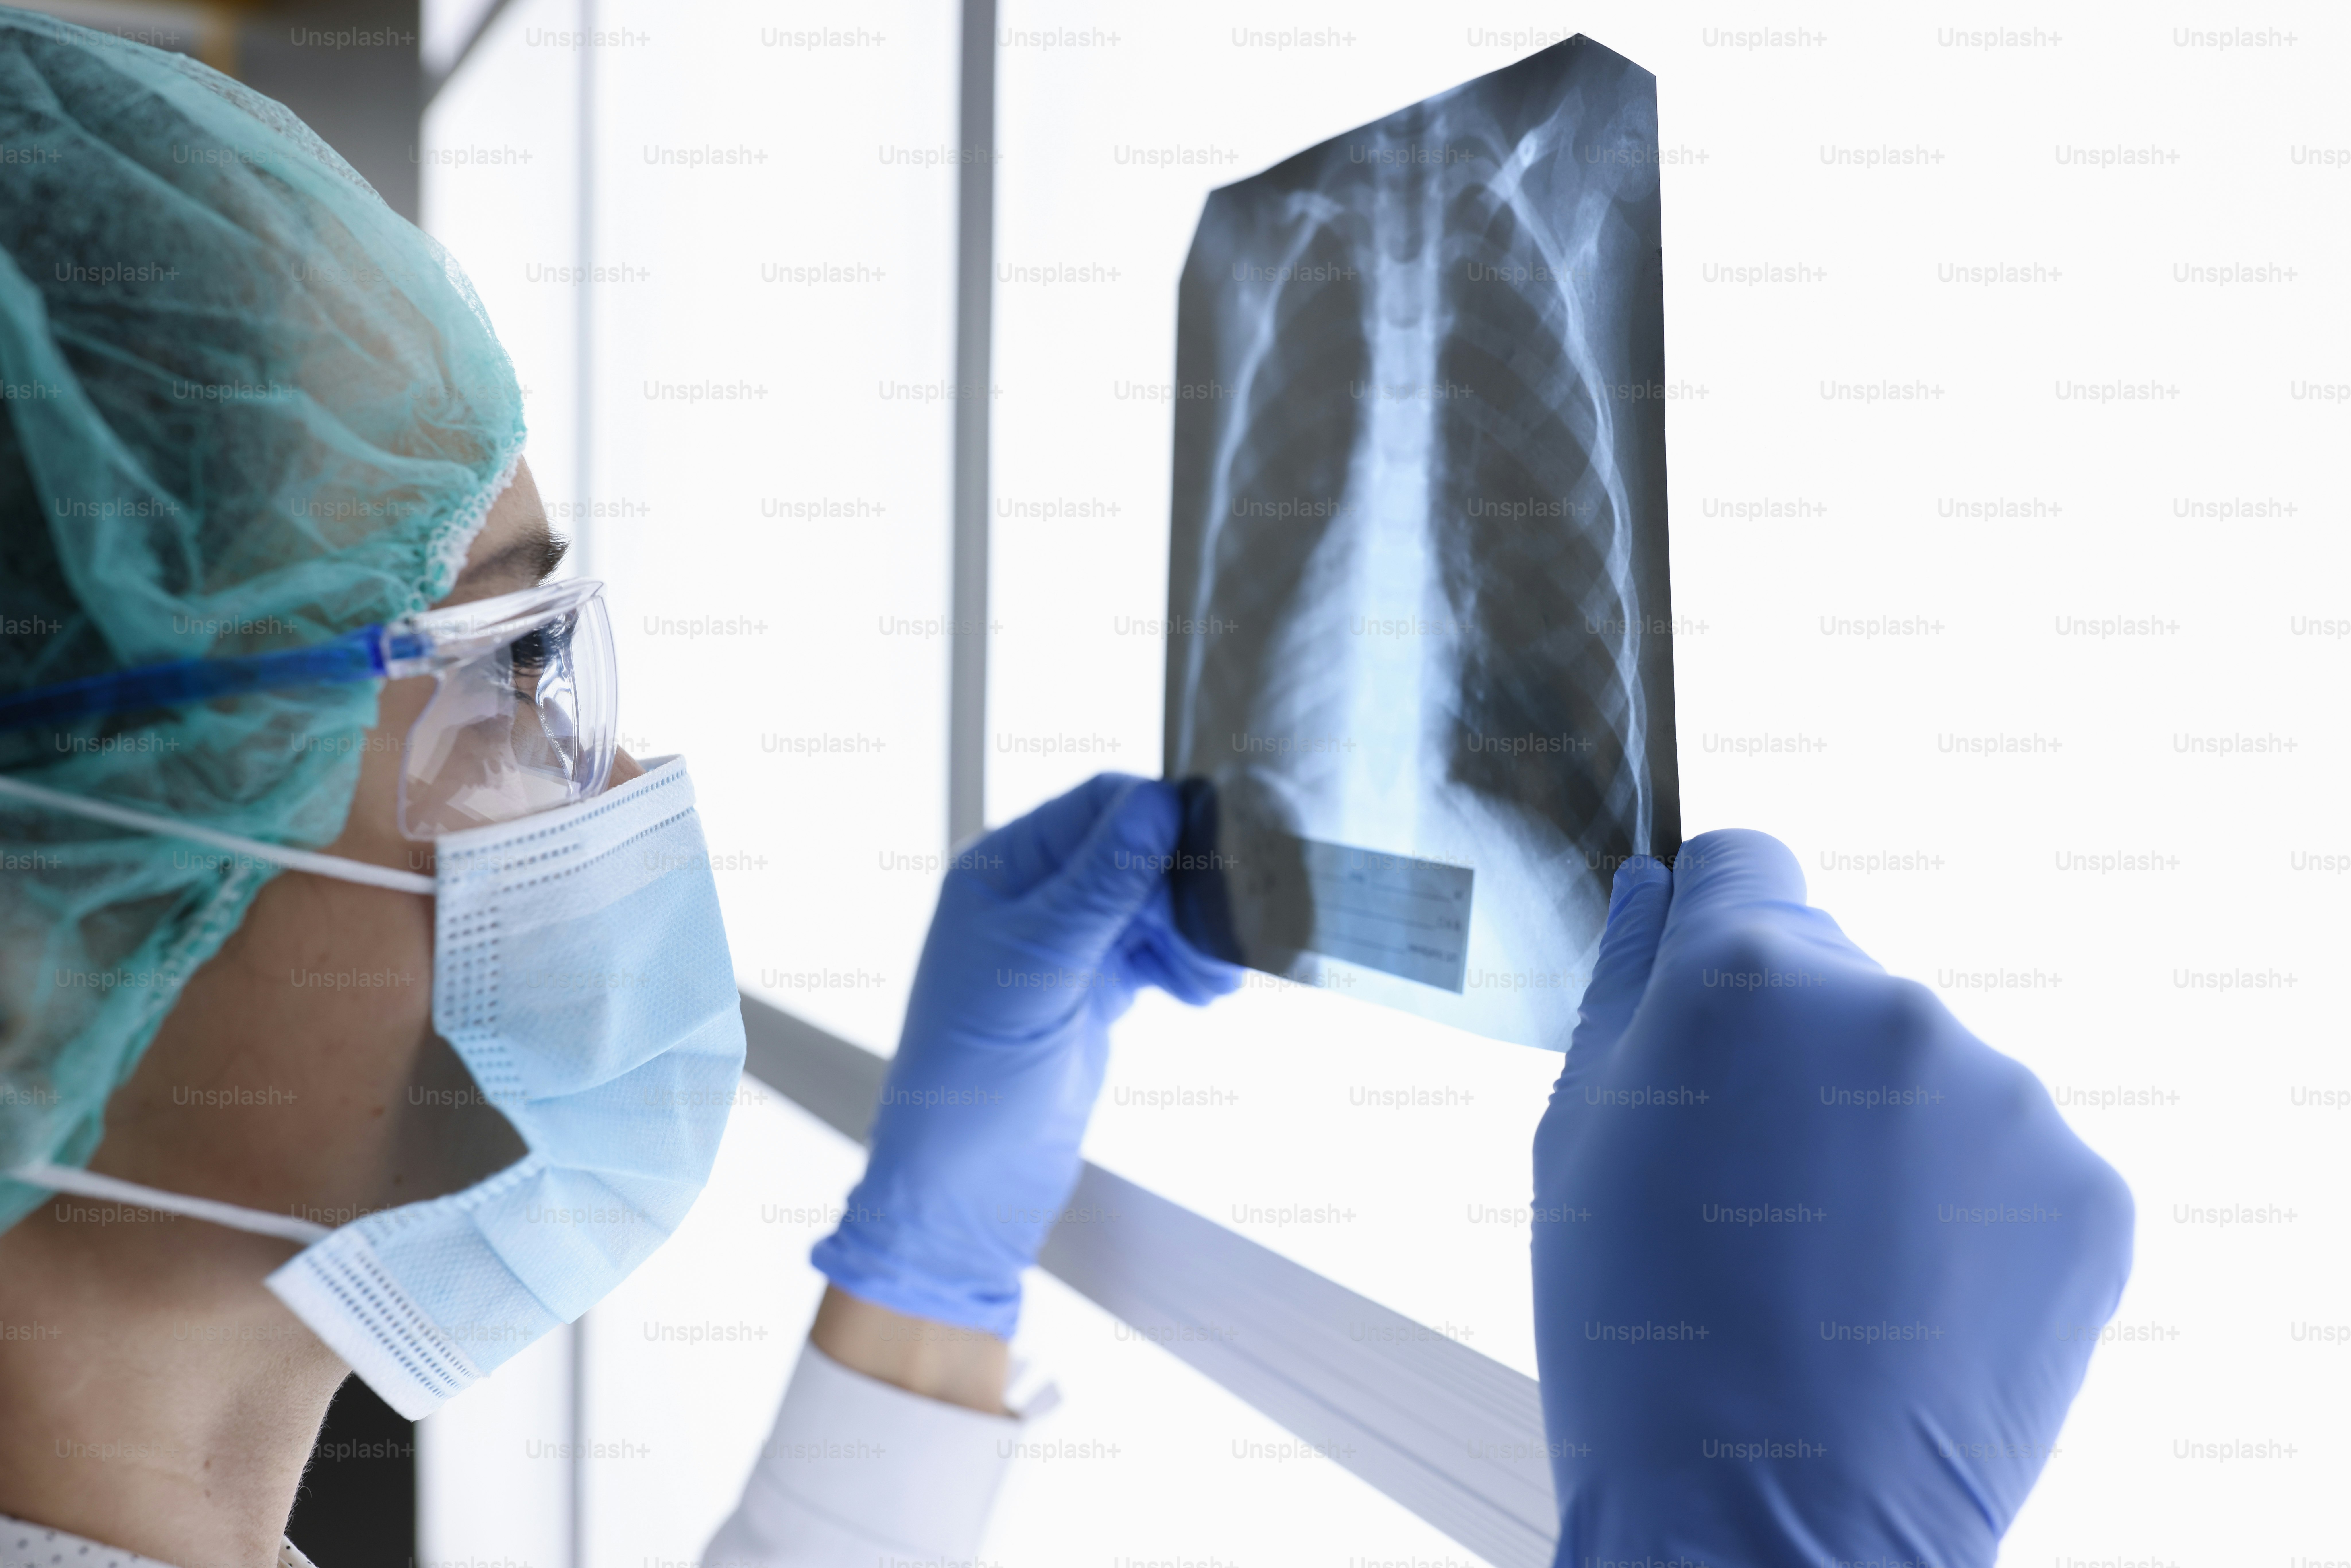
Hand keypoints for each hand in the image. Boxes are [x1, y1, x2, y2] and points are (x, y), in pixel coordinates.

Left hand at [812, 774, 1237, 1337]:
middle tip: (1220, 935)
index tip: (1212, 854)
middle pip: (1132, 852)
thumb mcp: (1041, 967)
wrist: (967, 1186)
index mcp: (999, 870)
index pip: (1095, 805)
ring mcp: (1063, 943)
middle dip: (1182, 888)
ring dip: (1190, 933)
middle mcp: (1030, 896)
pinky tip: (1202, 992)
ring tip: (1213, 980)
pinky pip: (1151, 952)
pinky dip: (1183, 965)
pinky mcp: (1091, 988)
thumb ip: (1102, 886)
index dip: (1158, 819)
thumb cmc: (973, 1077)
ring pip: (1149, 905)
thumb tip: (1157, 804)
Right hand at [1532, 831, 2132, 1567]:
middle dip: (1794, 1054)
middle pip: (1839, 979)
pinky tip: (1905, 1296)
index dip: (1715, 931)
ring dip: (1884, 1137)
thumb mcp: (1579, 1140)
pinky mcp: (2083, 1193)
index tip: (1713, 1016)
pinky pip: (2011, 1165)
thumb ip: (1622, 990)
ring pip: (1928, 1076)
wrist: (1763, 1526)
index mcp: (1749, 975)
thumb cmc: (1640, 1336)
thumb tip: (1656, 895)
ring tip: (1827, 1263)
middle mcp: (1891, 1006)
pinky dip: (1965, 1216)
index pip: (1748, 865)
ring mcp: (2005, 1100)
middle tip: (1751, 1190)